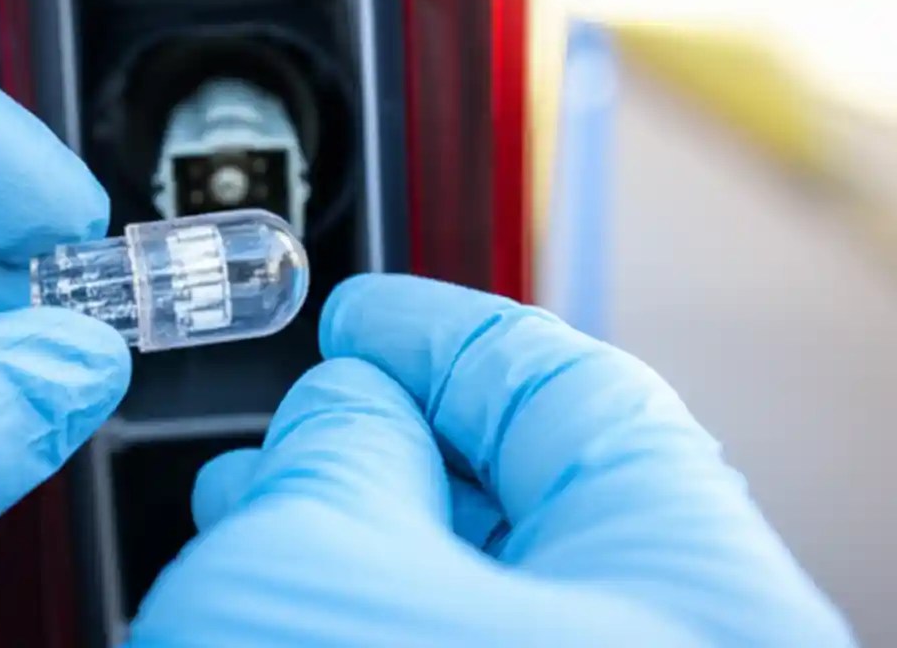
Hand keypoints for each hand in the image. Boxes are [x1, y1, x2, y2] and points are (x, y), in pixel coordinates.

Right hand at [128, 274, 854, 646]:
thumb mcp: (322, 559)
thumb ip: (337, 451)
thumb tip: (342, 409)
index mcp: (687, 592)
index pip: (571, 390)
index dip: (447, 331)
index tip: (366, 310)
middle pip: (509, 493)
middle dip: (371, 439)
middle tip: (286, 420)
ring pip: (448, 585)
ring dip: (334, 534)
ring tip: (237, 517)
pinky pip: (413, 638)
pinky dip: (337, 609)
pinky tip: (253, 602)